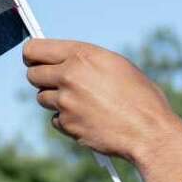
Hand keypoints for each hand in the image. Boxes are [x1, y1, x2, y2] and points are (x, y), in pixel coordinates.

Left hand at [24, 39, 181, 181]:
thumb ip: (86, 61)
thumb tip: (63, 60)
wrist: (149, 132)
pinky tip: (88, 120)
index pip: (34, 49)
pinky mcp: (67, 124)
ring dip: (56, 100)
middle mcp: (69, 75)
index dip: (32, 55)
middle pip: (32, 74)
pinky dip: (67, 120)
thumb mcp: (117, 66)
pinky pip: (55, 120)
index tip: (35, 60)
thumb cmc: (141, 98)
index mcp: (82, 55)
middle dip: (42, 79)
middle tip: (58, 83)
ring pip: (42, 98)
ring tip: (82, 103)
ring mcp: (66, 102)